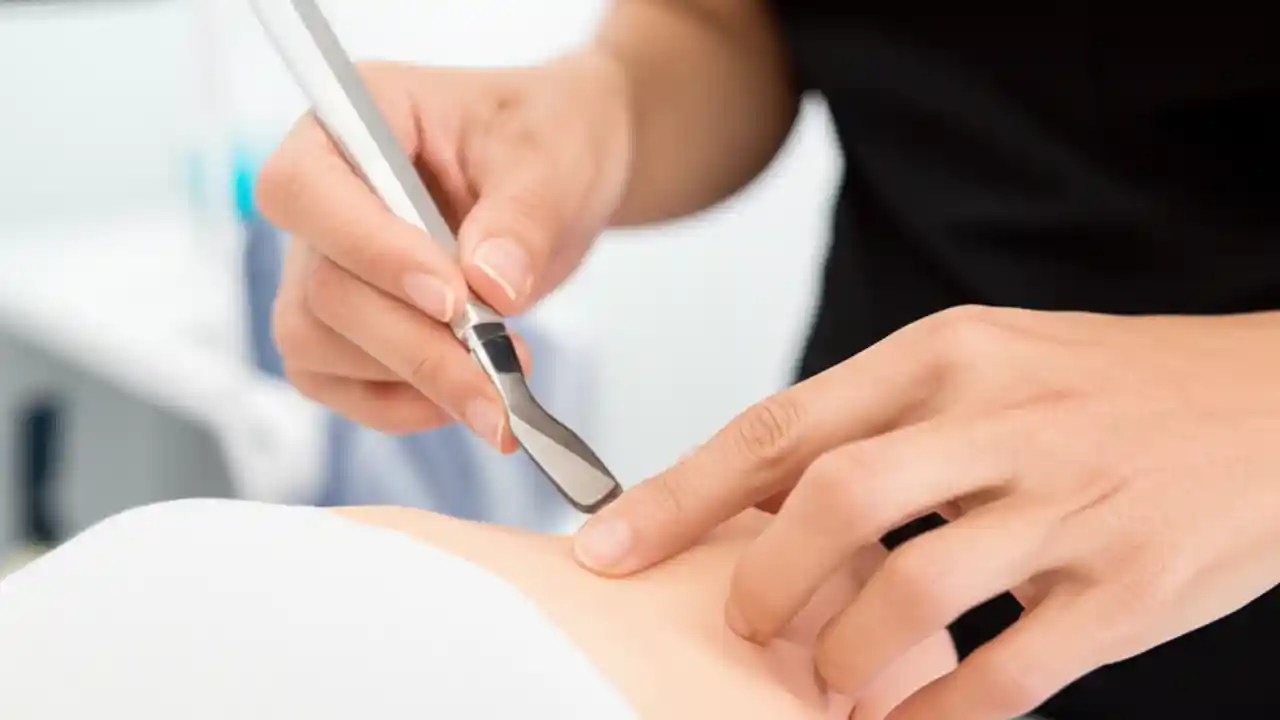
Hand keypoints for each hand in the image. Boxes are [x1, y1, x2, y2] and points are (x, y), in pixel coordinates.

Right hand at [256, 52, 631, 446]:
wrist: (563, 171)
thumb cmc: (548, 137)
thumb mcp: (553, 161)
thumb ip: (522, 217)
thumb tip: (493, 286)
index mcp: (357, 118)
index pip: (306, 189)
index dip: (369, 251)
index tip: (452, 300)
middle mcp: (323, 191)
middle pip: (320, 287)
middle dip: (412, 344)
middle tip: (495, 378)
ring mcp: (322, 261)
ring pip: (315, 342)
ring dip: (410, 379)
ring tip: (499, 384)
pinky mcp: (341, 322)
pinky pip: (333, 381)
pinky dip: (397, 405)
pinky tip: (464, 399)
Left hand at [575, 305, 1279, 718]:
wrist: (1275, 401)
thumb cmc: (1107, 388)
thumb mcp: (988, 366)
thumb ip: (883, 427)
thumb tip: (762, 508)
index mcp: (946, 357)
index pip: (782, 427)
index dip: (681, 496)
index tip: (609, 548)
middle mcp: (999, 421)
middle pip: (835, 504)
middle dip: (765, 587)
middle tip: (747, 629)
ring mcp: (1066, 506)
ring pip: (912, 598)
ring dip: (847, 659)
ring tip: (832, 680)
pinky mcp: (1126, 590)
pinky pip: (1005, 677)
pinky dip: (936, 718)